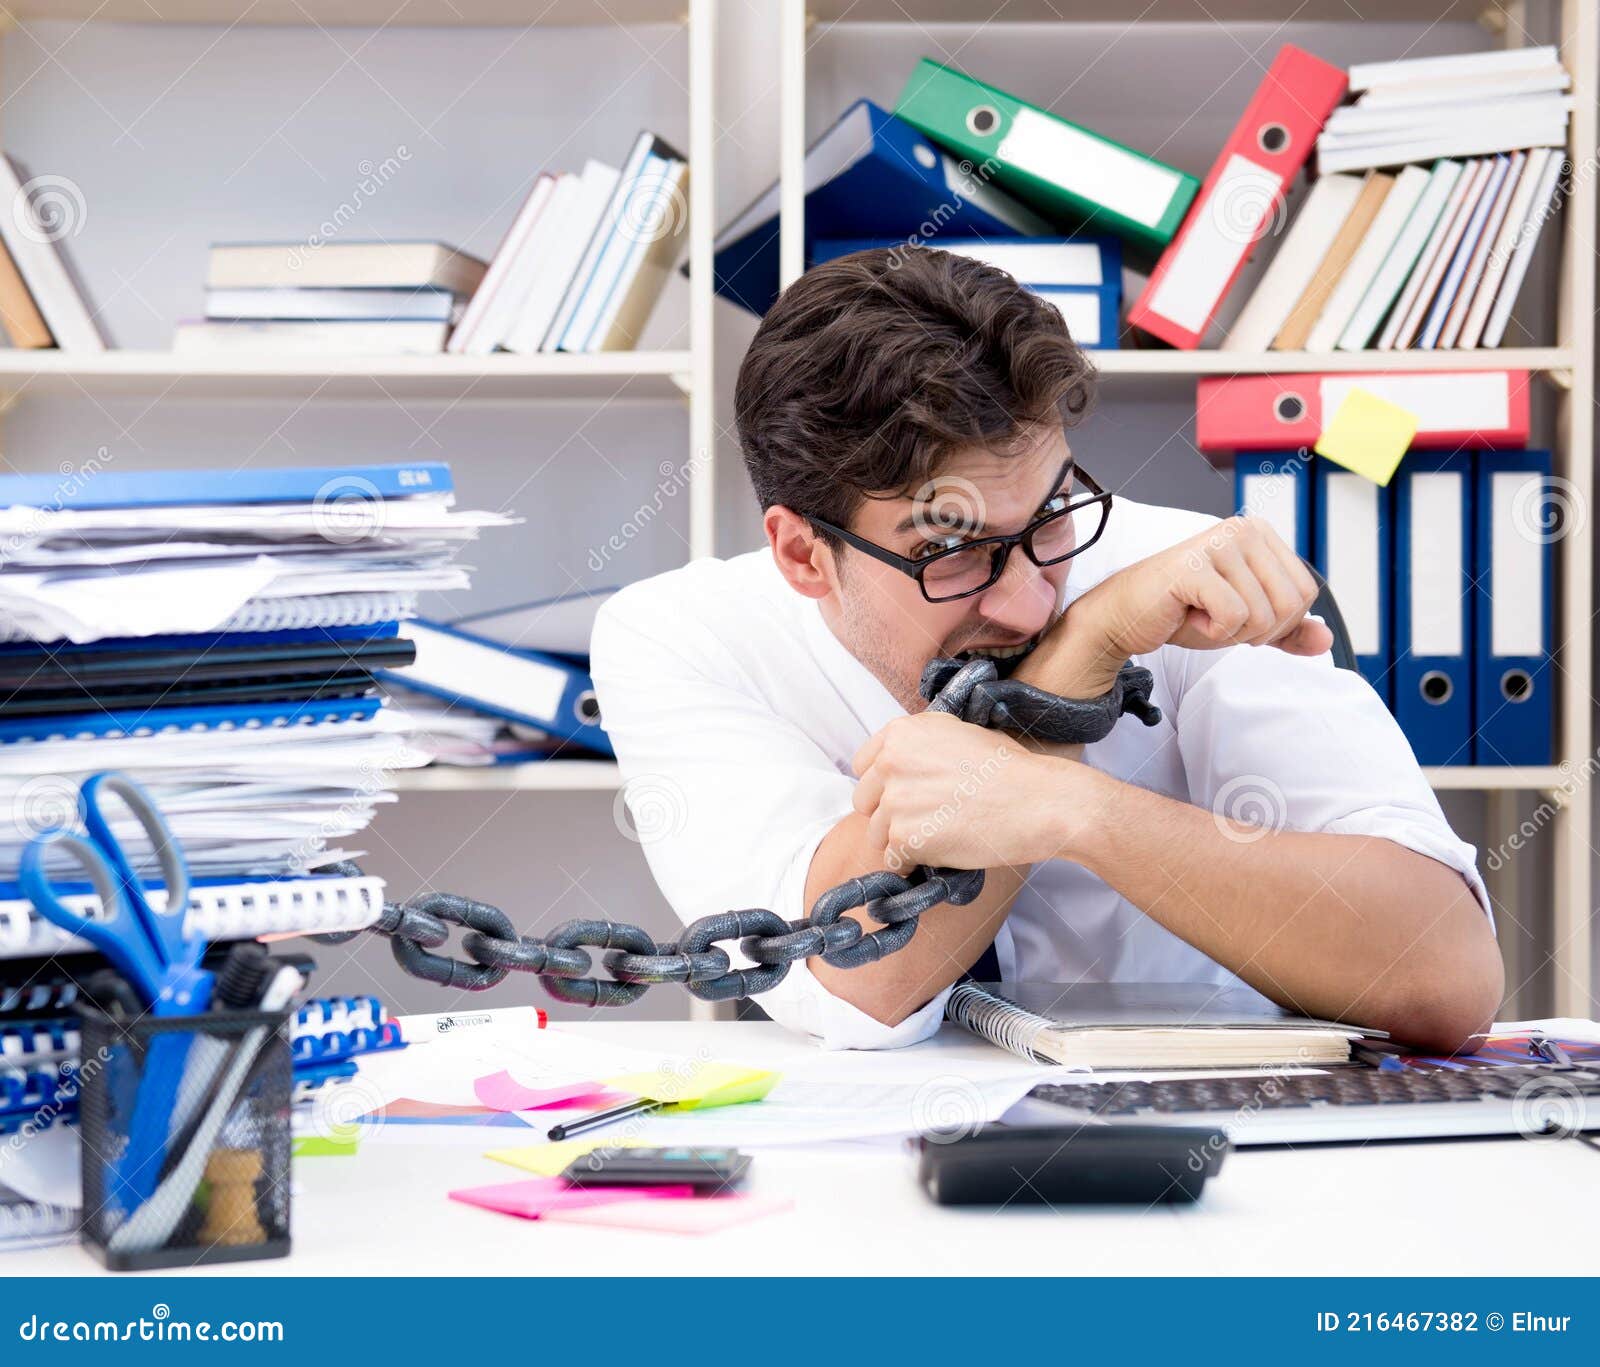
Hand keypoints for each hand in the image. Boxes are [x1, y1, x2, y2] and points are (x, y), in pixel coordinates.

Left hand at [851, 711, 1077, 871]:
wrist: (1039, 801)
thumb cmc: (1010, 770)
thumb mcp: (959, 734)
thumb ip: (920, 745)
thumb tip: (895, 764)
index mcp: (901, 733)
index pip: (864, 765)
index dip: (884, 784)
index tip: (905, 794)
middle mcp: (890, 762)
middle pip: (864, 801)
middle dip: (889, 814)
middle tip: (926, 819)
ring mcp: (895, 801)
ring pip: (876, 834)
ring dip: (903, 841)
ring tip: (942, 835)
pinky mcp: (905, 837)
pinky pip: (893, 860)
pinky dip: (914, 863)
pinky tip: (943, 852)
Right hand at [1019, 515, 1333, 697]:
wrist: (1126, 618)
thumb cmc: (1183, 611)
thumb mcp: (1246, 623)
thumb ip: (1287, 630)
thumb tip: (1325, 637)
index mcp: (1260, 534)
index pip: (1306, 590)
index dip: (1278, 621)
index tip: (1239, 614)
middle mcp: (1242, 529)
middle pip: (1291, 603)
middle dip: (1258, 631)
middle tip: (1220, 620)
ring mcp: (1217, 544)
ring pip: (1263, 614)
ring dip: (1232, 633)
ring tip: (1202, 616)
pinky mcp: (1194, 566)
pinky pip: (1234, 616)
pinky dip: (1213, 632)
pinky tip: (1190, 616)